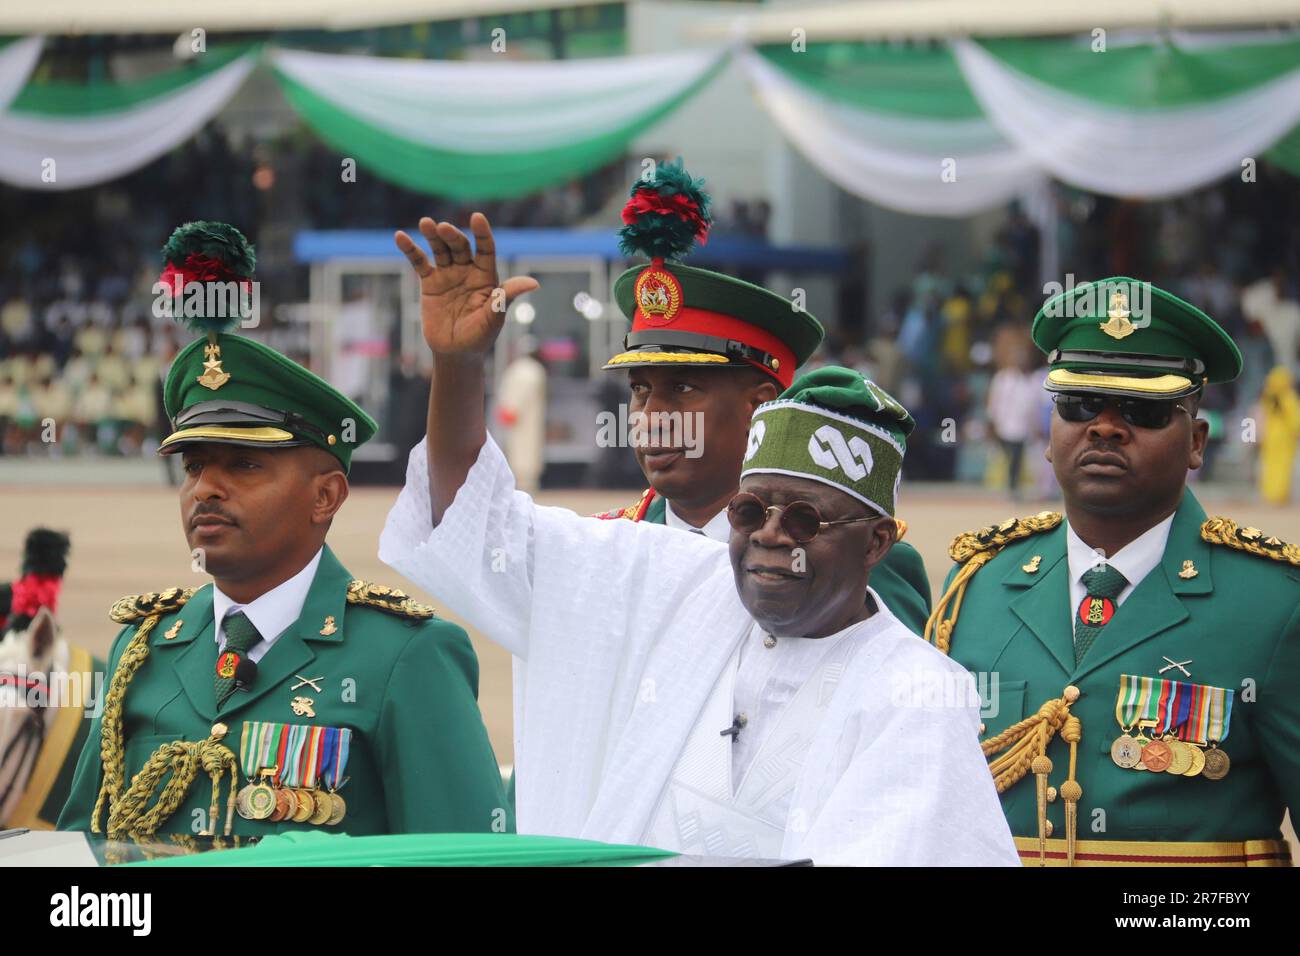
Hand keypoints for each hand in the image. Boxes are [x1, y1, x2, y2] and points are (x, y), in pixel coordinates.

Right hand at [394, 212, 538, 357]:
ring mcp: (448, 274)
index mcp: (487, 276)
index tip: (477, 218)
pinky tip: (400, 236)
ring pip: (440, 249)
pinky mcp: (430, 282)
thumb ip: (506, 297)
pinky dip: (410, 249)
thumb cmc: (480, 337)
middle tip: (443, 228)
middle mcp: (468, 271)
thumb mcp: (494, 317)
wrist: (455, 353)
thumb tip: (533, 283)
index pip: (486, 249)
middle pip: (460, 246)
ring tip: (426, 223)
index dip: (482, 233)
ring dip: (433, 235)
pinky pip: (419, 262)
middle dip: (452, 236)